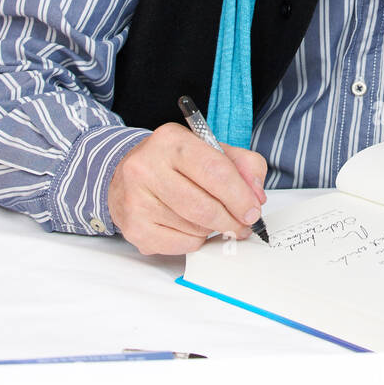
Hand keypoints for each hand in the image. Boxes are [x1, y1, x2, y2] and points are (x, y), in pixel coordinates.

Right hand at [108, 122, 267, 255]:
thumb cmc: (175, 163)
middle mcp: (147, 167)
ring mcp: (136, 199)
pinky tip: (191, 226)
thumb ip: (243, 165)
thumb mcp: (210, 150)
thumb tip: (256, 195)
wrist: (127, 175)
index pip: (215, 171)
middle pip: (204, 206)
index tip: (253, 209)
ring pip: (195, 228)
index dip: (241, 196)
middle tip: (243, 224)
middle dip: (232, 220)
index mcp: (171, 140)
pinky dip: (196, 240)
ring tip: (213, 219)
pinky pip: (181, 244)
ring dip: (213, 229)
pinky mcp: (134, 227)